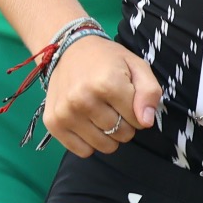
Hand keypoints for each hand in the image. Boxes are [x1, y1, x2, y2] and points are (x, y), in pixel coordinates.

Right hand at [44, 37, 159, 156]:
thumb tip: (146, 122)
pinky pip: (81, 151)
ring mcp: (65, 113)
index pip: (137, 119)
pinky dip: (91, 143)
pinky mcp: (52, 123)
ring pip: (103, 145)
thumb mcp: (137, 66)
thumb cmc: (108, 60)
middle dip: (126, 125)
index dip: (140, 114)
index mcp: (107, 84)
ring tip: (105, 116)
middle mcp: (83, 100)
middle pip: (120, 133)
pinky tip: (90, 126)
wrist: (69, 51)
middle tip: (118, 108)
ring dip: (110, 136)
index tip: (132, 102)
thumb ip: (149, 92)